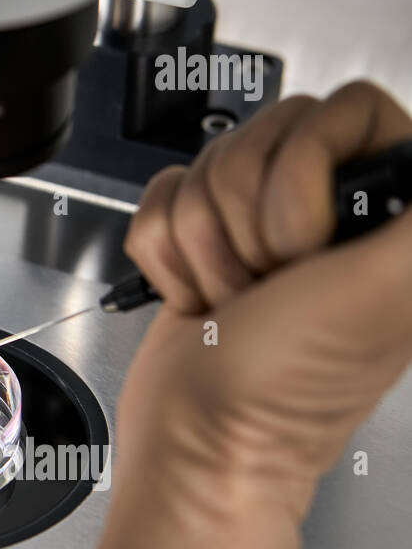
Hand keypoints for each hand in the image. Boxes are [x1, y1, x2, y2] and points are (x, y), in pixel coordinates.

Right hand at [70, 82, 411, 548]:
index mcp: (390, 209)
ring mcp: (262, 223)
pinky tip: (200, 297)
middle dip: (242, 219)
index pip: (345, 108)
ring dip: (202, 245)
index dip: (302, 171)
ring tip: (235, 298)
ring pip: (205, 165)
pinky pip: (161, 194)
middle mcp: (331, 208)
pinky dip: (165, 254)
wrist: (196, 440)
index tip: (304, 246)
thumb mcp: (384, 295)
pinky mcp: (203, 236)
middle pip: (259, 133)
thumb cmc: (282, 389)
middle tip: (270, 283)